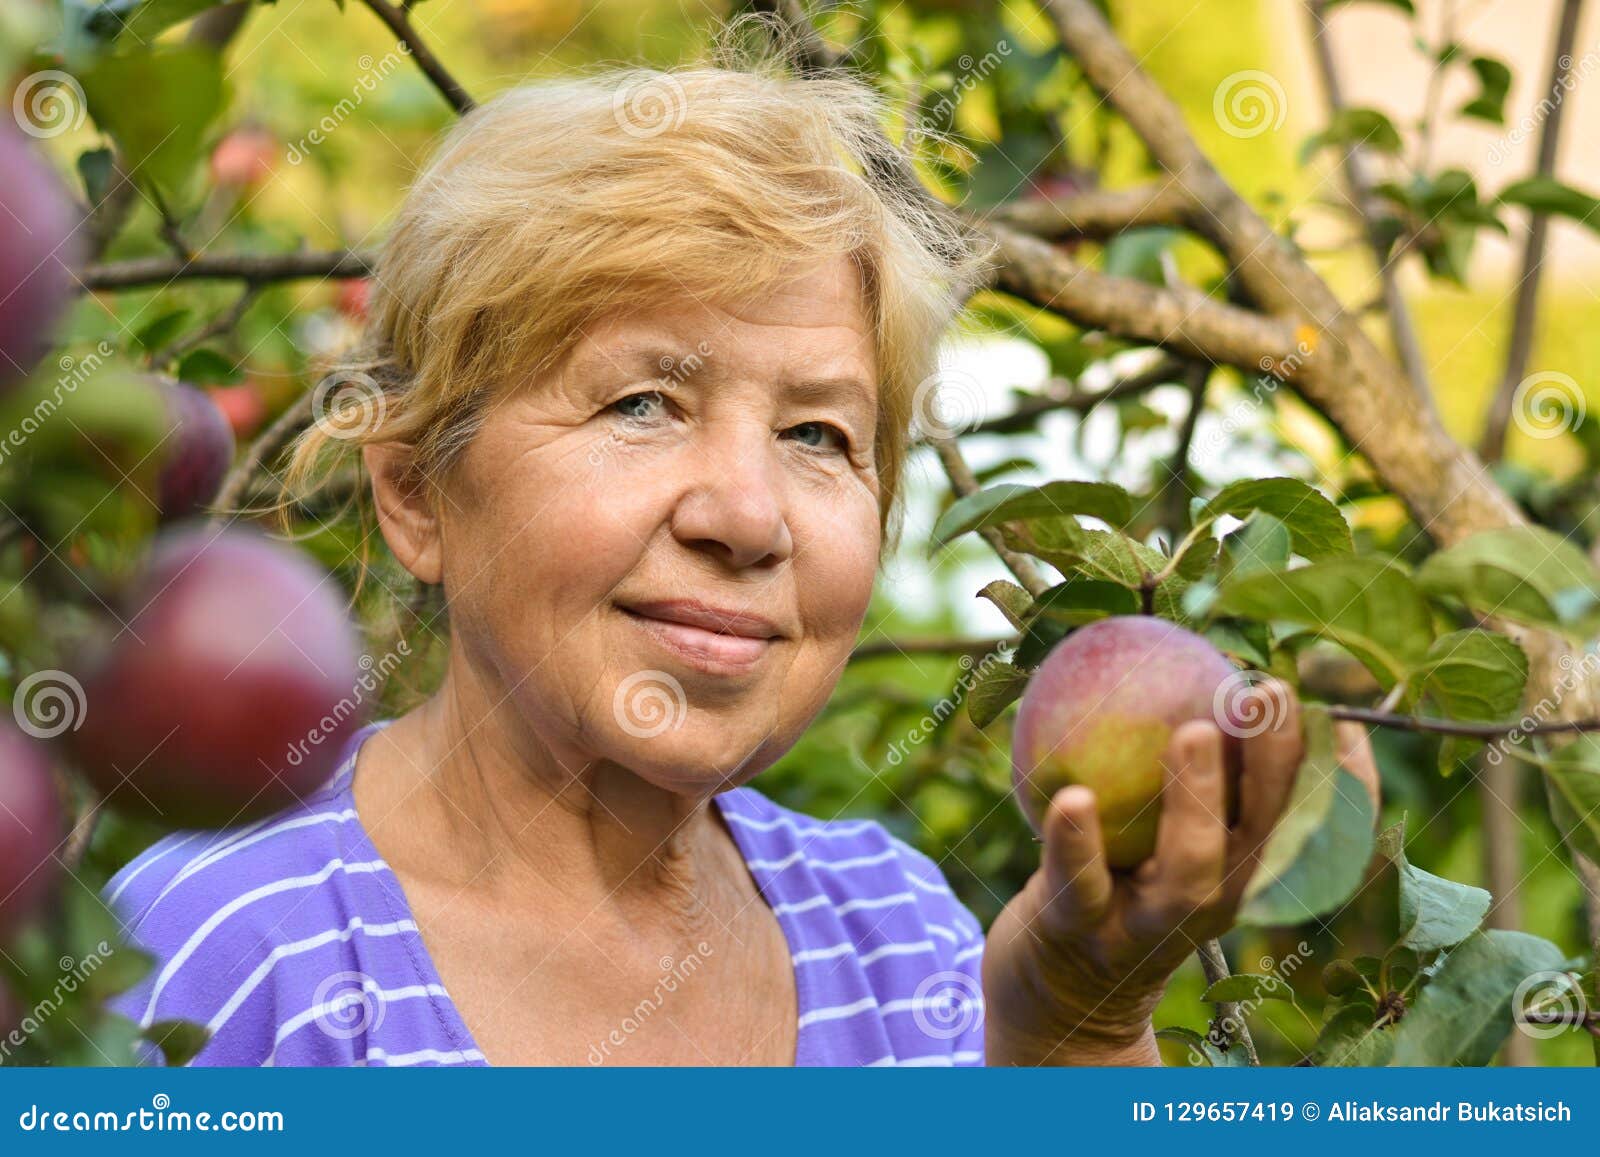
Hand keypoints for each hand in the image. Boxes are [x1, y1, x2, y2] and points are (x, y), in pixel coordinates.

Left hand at [982, 681, 1378, 1065]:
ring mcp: (1151, 923)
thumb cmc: (1124, 878)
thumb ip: (1196, 770)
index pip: (1313, 825)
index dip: (1342, 777)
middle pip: (1263, 837)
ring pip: (1190, 870)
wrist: (1062, 988)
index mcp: (1243, 869)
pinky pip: (1080, 883)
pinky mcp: (1083, 931)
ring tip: (1192, 731)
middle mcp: (1214, 900)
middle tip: (1268, 694)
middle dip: (1274, 767)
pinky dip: (1076, 841)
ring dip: (1196, 799)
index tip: (1337, 713)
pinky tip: (1069, 795)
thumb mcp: (1169, 828)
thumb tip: (1224, 675)